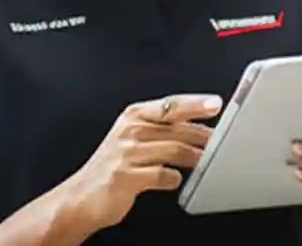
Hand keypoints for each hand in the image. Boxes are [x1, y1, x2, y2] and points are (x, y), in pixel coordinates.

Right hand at [66, 94, 221, 231]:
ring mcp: (126, 154)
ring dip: (194, 157)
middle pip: (176, 129)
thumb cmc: (112, 168)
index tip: (215, 103)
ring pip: (173, 150)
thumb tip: (199, 128)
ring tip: (206, 162)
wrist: (79, 197)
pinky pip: (161, 175)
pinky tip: (176, 180)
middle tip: (221, 141)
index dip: (195, 103)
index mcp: (132, 116)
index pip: (170, 105)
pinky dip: (173, 178)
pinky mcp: (126, 177)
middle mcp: (129, 131)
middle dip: (202, 136)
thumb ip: (160, 130)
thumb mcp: (131, 138)